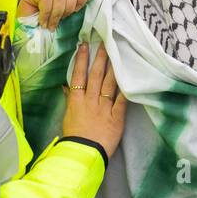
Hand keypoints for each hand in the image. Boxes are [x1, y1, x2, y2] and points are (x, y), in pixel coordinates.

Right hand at [18, 0, 89, 29]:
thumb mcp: (67, 16)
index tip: (76, 11)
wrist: (27, 31)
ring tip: (52, 23)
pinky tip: (43, 21)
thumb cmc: (49, 24)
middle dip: (69, 8)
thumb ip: (77, 9)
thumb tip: (90, 8)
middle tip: (62, 19)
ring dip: (57, 13)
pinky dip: (46, 14)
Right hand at [62, 42, 126, 157]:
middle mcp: (90, 100)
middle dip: (100, 58)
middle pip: (95, 75)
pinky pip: (121, 101)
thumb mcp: (68, 116)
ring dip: (112, 68)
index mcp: (76, 100)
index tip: (84, 45)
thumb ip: (70, 100)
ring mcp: (104, 108)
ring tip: (116, 54)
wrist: (83, 154)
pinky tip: (129, 78)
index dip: (82, 59)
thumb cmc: (73, 136)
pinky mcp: (117, 117)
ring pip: (108, 84)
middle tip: (104, 43)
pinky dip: (125, 90)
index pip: (79, 75)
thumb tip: (67, 87)